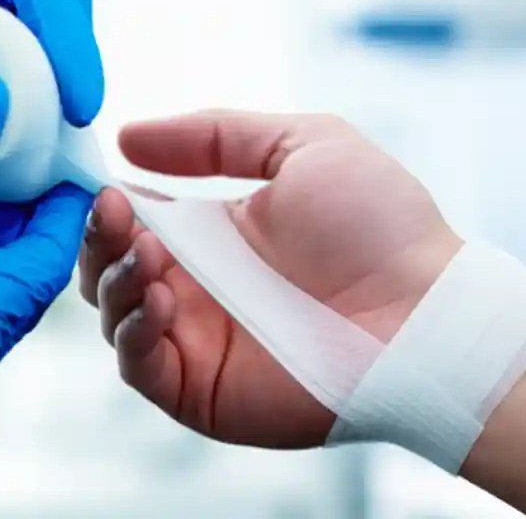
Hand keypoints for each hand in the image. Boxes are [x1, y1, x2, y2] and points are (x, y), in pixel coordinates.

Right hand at [79, 111, 461, 447]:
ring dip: (115, 277)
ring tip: (152, 254)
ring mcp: (197, 340)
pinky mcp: (202, 390)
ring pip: (113, 314)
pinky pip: (139, 367)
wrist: (426, 314)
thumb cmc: (381, 227)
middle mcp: (198, 288)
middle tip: (116, 211)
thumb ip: (215, 135)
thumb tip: (128, 136)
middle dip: (99, 236)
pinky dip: (132, 333)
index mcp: (215, 234)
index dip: (107, 198)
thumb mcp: (303, 146)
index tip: (99, 176)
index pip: (133, 217)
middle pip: (109, 265)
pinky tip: (160, 299)